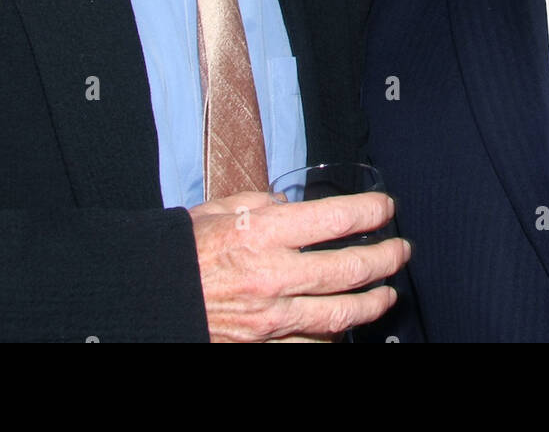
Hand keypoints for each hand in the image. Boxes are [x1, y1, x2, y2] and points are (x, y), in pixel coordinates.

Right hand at [190, 190, 408, 342]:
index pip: (335, 219)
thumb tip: (293, 206)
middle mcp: (274, 276)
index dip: (370, 211)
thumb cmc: (183, 249)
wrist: (147, 296)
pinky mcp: (264, 344)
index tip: (386, 208)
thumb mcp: (222, 209)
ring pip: (340, 314)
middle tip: (401, 249)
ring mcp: (271, 317)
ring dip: (372, 302)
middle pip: (349, 269)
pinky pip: (311, 343)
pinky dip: (333, 335)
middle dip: (385, 258)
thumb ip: (264, 205)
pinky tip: (346, 325)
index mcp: (264, 234)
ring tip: (388, 292)